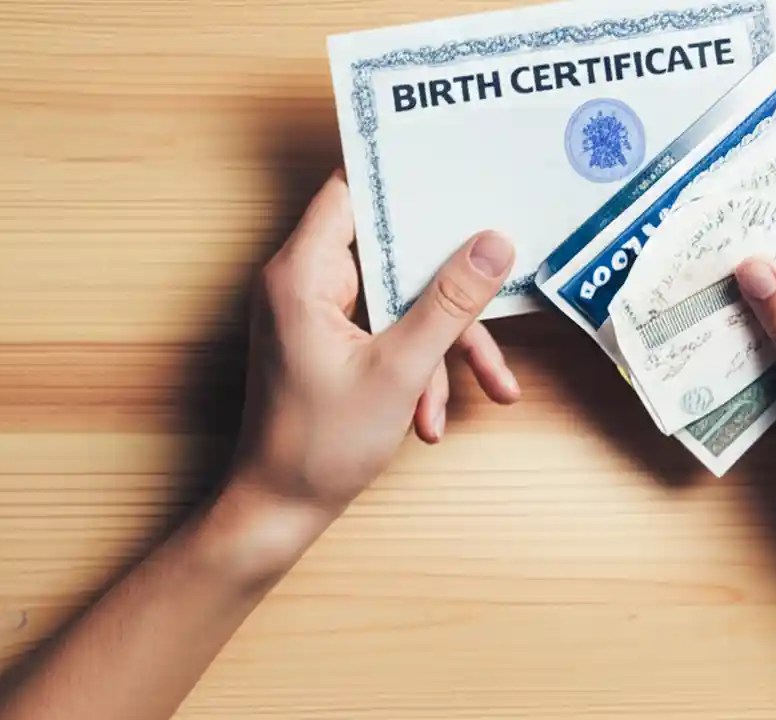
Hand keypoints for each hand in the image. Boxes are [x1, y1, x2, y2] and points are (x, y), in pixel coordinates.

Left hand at [230, 171, 520, 524]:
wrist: (278, 511)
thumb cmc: (318, 447)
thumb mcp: (400, 371)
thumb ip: (451, 302)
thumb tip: (494, 243)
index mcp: (304, 274)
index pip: (352, 191)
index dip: (402, 177)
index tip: (456, 169)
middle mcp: (305, 283)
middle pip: (392, 252)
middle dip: (450, 291)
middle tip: (498, 288)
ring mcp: (319, 314)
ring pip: (400, 299)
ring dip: (443, 343)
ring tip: (484, 386)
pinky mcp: (332, 342)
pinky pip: (389, 331)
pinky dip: (420, 365)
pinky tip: (434, 415)